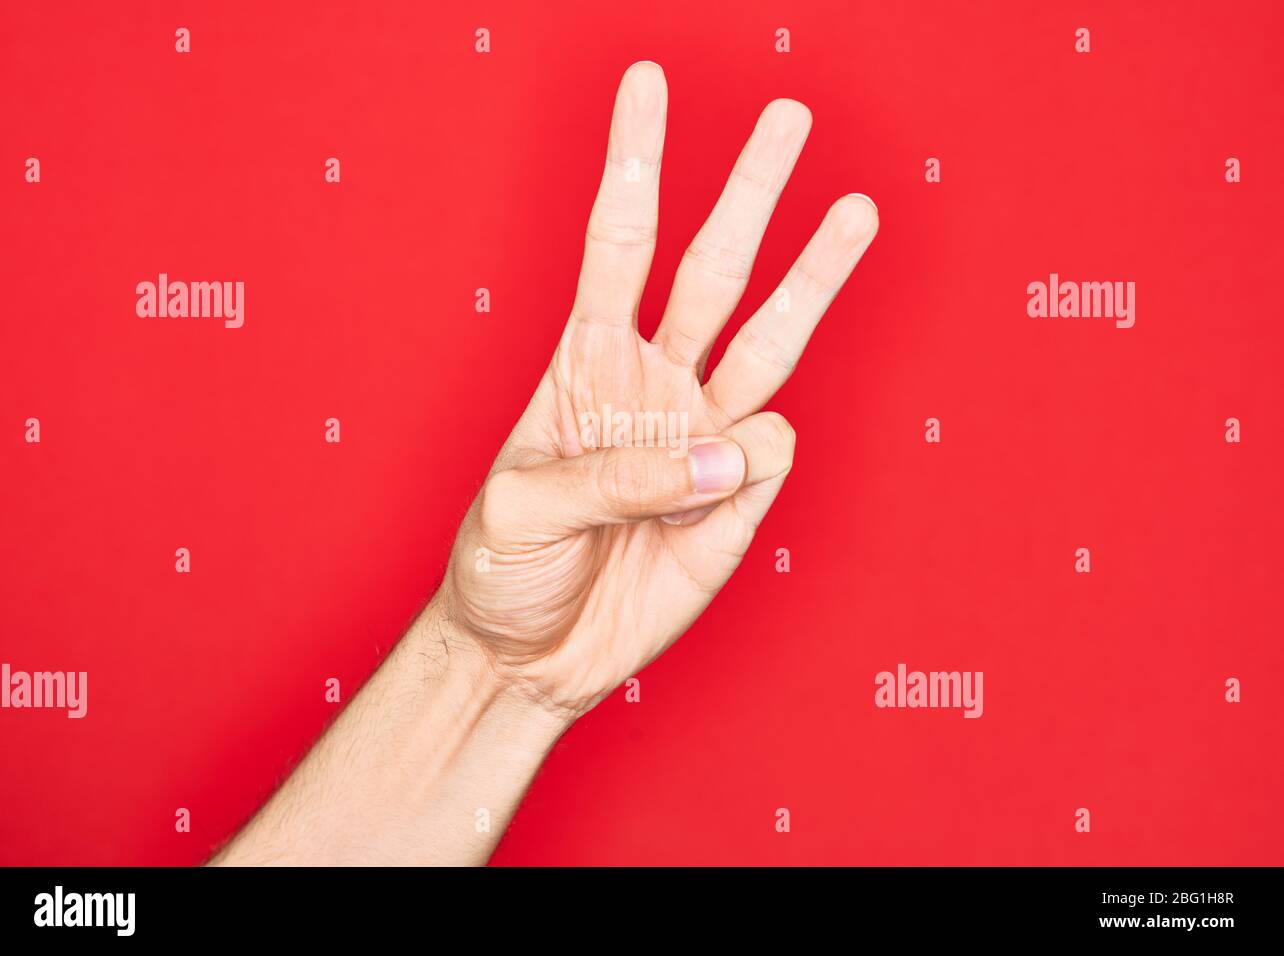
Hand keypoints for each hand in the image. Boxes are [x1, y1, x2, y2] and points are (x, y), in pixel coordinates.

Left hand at [439, 61, 877, 718]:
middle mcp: (655, 385)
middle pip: (713, 270)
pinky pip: (769, 458)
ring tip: (855, 211)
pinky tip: (724, 488)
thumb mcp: (520, 509)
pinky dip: (754, 463)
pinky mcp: (738, 505)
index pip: (619, 243)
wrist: (530, 653)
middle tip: (790, 115)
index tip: (646, 82)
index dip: (634, 163)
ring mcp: (703, 441)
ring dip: (813, 278)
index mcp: (587, 363)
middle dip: (749, 192)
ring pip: (772, 342)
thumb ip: (616, 476)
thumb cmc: (504, 566)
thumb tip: (728, 454)